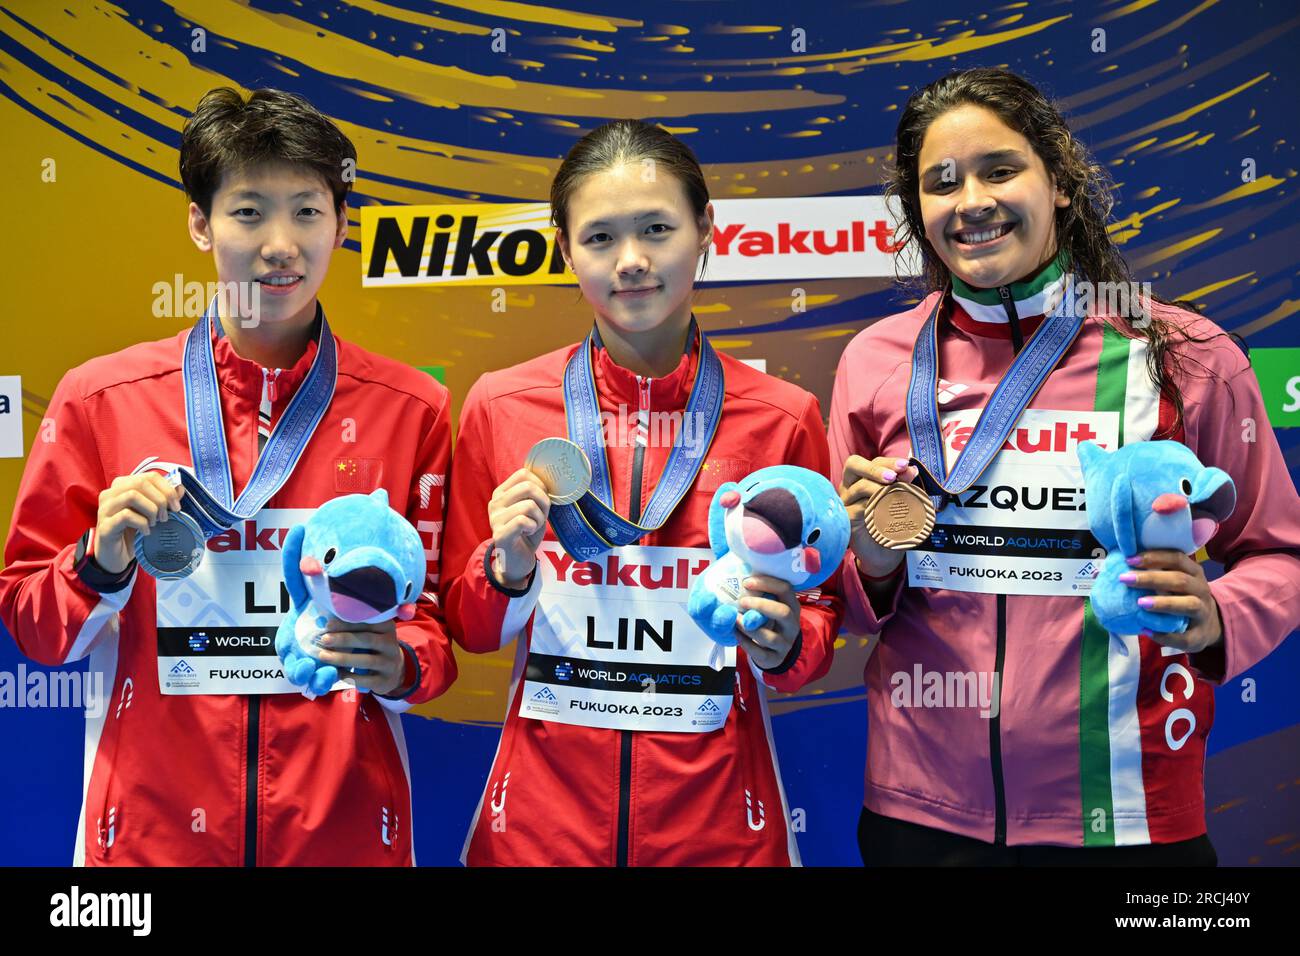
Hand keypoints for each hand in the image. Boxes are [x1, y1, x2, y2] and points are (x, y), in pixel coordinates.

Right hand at [94, 473, 185, 573]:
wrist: (117, 556)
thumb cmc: (134, 532)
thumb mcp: (151, 514)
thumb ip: (164, 499)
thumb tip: (180, 488)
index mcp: (123, 487)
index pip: (149, 476)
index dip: (167, 489)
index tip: (176, 506)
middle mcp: (110, 494)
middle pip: (140, 483)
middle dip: (160, 499)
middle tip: (166, 517)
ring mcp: (105, 509)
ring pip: (132, 496)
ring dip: (151, 510)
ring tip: (155, 523)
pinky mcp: (104, 525)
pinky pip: (126, 515)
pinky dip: (142, 523)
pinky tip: (146, 532)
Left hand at [313, 619, 409, 695]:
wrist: (393, 671)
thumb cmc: (373, 647)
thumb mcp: (370, 633)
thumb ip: (353, 628)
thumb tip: (326, 625)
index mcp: (386, 627)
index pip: (368, 622)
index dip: (347, 623)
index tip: (328, 624)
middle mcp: (391, 644)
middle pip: (367, 640)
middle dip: (344, 639)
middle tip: (324, 639)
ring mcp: (390, 663)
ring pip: (366, 660)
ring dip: (342, 658)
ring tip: (323, 656)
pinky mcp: (385, 681)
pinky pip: (365, 679)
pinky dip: (349, 675)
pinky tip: (336, 672)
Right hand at [487, 468, 550, 588]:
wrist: (518, 559)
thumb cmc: (526, 531)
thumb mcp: (532, 507)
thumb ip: (535, 492)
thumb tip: (551, 478)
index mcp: (502, 492)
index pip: (524, 474)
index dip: (541, 485)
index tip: (542, 500)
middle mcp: (495, 502)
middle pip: (528, 487)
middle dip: (543, 502)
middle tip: (540, 515)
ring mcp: (495, 518)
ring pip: (528, 505)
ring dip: (539, 517)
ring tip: (533, 526)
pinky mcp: (500, 534)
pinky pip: (523, 521)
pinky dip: (533, 526)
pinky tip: (528, 532)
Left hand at [735, 574, 800, 669]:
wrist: (776, 650)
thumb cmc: (769, 621)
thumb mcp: (770, 606)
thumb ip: (760, 593)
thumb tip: (736, 572)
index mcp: (792, 606)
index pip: (785, 589)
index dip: (767, 584)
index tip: (746, 582)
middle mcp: (792, 624)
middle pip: (783, 613)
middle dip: (761, 605)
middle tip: (742, 602)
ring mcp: (785, 643)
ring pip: (770, 637)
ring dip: (749, 628)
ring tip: (735, 620)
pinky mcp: (775, 658)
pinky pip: (760, 652)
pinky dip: (745, 643)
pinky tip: (735, 633)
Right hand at [839, 455, 915, 577]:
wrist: (883, 554)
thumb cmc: (890, 525)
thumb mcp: (900, 502)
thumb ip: (903, 485)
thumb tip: (912, 469)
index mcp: (863, 479)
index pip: (872, 462)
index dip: (887, 461)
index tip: (905, 466)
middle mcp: (851, 487)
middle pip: (853, 464)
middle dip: (875, 468)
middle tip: (893, 476)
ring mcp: (846, 502)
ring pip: (857, 486)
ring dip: (876, 486)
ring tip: (892, 490)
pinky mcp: (845, 519)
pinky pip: (854, 508)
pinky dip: (869, 505)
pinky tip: (882, 508)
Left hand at [1122, 550, 1222, 653]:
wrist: (1210, 625)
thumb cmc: (1183, 596)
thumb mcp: (1177, 580)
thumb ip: (1157, 571)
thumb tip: (1123, 563)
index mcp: (1194, 573)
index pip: (1177, 559)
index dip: (1155, 557)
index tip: (1130, 560)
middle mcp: (1201, 590)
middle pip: (1180, 581)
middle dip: (1152, 579)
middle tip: (1125, 579)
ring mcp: (1203, 613)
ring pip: (1188, 605)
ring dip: (1164, 603)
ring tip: (1140, 603)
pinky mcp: (1199, 636)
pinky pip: (1184, 637)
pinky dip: (1165, 635)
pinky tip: (1146, 630)